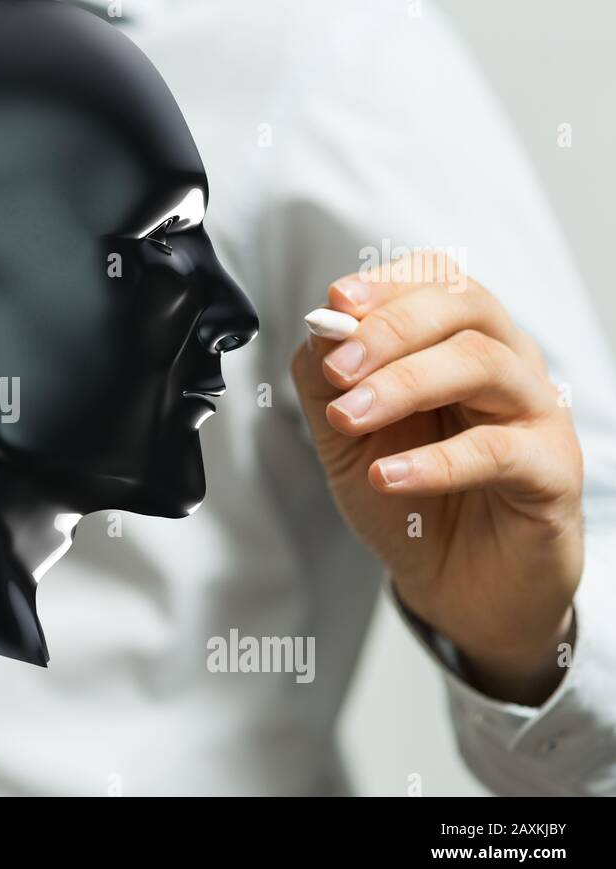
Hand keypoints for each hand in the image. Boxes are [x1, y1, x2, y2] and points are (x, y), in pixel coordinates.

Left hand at [291, 253, 583, 704]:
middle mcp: (504, 366)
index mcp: (458, 345)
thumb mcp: (347, 439)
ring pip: (484, 364)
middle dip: (391, 329)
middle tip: (339, 368)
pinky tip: (390, 474)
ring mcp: (534, 415)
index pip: (439, 282)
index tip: (337, 302)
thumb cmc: (411, 502)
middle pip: (465, 308)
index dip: (389, 284)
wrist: (456, 587)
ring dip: (404, 385)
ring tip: (349, 419)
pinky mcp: (550, 472)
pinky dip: (436, 460)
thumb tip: (318, 328)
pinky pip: (499, 449)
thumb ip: (328, 383)